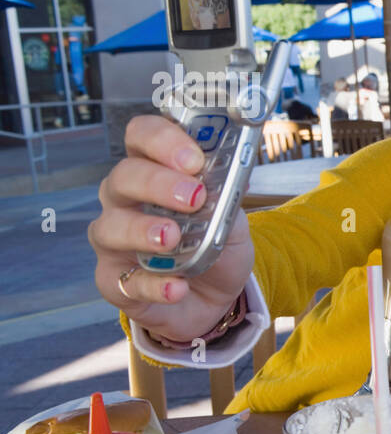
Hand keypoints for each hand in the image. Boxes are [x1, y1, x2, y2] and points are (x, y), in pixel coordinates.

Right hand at [89, 114, 253, 342]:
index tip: (194, 158)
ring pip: (110, 227)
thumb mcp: (232, 218)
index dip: (162, 140)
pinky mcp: (114, 281)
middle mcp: (125, 200)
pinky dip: (153, 285)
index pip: (141, 136)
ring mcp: (114, 241)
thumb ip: (227, 197)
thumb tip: (236, 175)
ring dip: (142, 230)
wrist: (216, 297)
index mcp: (153, 171)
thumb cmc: (215, 245)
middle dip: (158, 183)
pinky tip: (177, 287)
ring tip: (172, 237)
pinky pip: (124, 282)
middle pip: (124, 176)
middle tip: (193, 197)